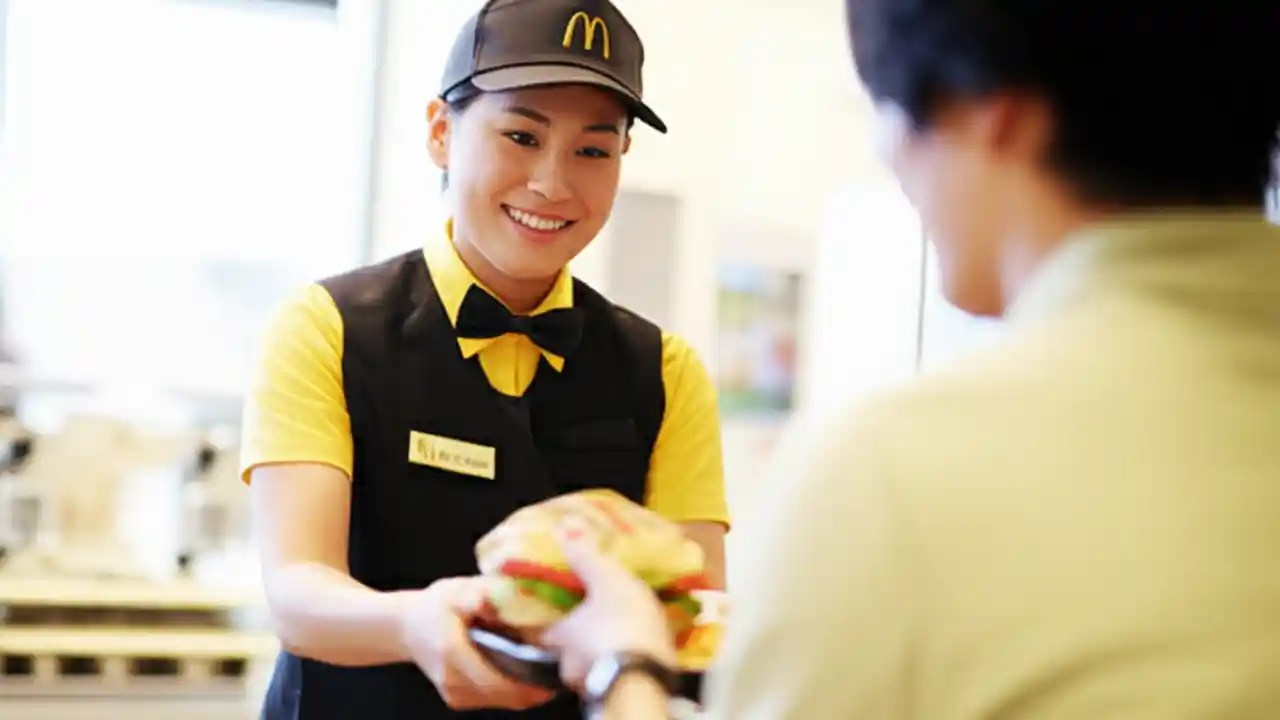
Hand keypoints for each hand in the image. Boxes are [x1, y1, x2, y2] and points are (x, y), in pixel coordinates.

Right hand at [399, 577, 555, 710]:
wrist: (406, 626)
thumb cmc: (436, 605)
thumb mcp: (457, 591)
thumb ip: (481, 593)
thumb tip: (504, 595)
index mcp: (452, 653)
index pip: (497, 680)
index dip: (529, 681)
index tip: (555, 671)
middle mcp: (452, 680)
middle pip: (505, 696)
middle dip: (535, 685)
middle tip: (561, 668)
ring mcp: (454, 694)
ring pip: (502, 702)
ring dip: (526, 689)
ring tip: (548, 668)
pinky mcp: (458, 699)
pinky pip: (494, 700)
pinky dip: (512, 690)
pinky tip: (527, 672)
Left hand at [541, 521, 675, 690]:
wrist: (646, 680)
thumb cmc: (622, 626)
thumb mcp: (606, 580)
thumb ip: (586, 556)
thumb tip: (563, 525)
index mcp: (560, 634)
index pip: (543, 628)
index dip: (550, 619)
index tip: (557, 612)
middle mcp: (567, 663)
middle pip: (565, 651)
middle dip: (579, 639)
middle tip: (595, 625)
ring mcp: (589, 683)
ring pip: (589, 666)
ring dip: (601, 654)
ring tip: (621, 641)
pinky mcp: (615, 694)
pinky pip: (613, 676)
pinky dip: (621, 666)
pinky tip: (636, 658)